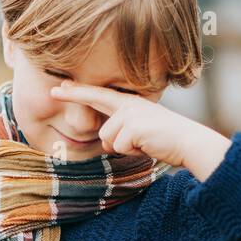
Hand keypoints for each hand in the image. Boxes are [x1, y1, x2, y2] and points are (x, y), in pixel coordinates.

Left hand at [49, 81, 230, 178]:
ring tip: (143, 143)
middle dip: (75, 97)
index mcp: (129, 103)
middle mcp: (128, 104)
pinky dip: (132, 152)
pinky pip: (118, 147)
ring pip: (107, 140)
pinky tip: (146, 146)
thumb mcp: (139, 132)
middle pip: (98, 114)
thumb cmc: (164, 139)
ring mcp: (130, 114)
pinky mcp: (133, 127)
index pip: (98, 95)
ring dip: (123, 148)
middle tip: (52, 90)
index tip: (58, 87)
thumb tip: (106, 144)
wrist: (187, 141)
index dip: (77, 92)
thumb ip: (121, 132)